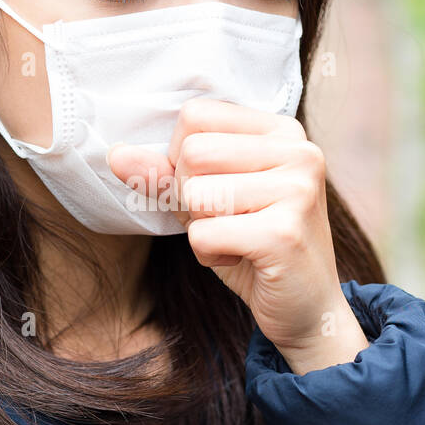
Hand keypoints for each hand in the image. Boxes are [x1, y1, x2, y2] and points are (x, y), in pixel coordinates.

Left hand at [108, 99, 368, 372]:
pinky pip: (204, 234)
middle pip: (192, 151)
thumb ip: (166, 174)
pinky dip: (208, 255)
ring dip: (200, 228)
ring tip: (236, 241)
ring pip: (195, 193)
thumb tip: (116, 155)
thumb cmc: (255, 248)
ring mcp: (297, 190)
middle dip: (190, 195)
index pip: (195, 116)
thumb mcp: (207, 202)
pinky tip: (241, 259)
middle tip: (227, 221)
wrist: (307, 308)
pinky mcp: (284, 233)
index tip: (217, 189)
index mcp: (283, 131)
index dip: (183, 160)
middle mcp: (298, 152)